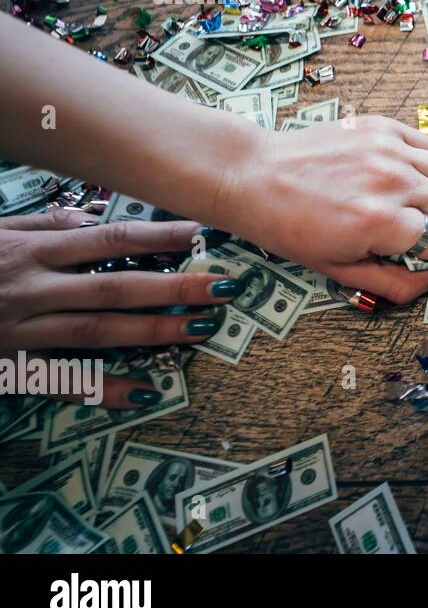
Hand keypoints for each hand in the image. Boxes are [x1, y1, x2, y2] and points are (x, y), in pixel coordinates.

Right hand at [0, 211, 240, 408]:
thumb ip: (43, 224)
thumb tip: (91, 216)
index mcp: (31, 250)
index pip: (108, 239)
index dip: (158, 236)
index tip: (203, 234)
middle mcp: (31, 288)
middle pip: (114, 286)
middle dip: (174, 286)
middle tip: (225, 286)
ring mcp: (21, 328)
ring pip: (98, 330)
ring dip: (155, 331)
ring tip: (203, 329)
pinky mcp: (10, 363)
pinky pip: (62, 379)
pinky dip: (104, 388)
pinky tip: (145, 391)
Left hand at [215, 115, 427, 303]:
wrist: (254, 176)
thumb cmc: (291, 228)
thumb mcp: (339, 270)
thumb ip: (396, 282)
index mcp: (381, 223)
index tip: (420, 248)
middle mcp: (392, 182)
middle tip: (414, 226)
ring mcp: (389, 150)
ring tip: (410, 198)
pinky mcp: (382, 127)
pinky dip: (425, 161)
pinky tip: (400, 172)